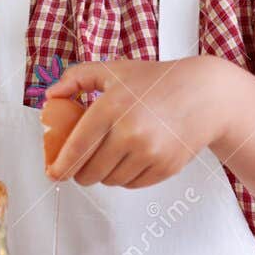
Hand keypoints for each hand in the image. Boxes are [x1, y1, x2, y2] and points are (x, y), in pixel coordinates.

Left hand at [44, 56, 221, 187]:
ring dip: (103, 174)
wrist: (204, 95)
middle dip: (79, 173)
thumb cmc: (157, 81)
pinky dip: (125, 177)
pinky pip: (132, 184)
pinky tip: (130, 159)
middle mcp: (130, 132)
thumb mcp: (114, 70)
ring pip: (110, 181)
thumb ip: (77, 78)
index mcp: (111, 107)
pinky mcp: (165, 167)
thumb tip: (50, 97)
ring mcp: (149, 153)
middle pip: (89, 171)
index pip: (76, 148)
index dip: (60, 166)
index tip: (53, 173)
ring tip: (109, 156)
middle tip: (79, 166)